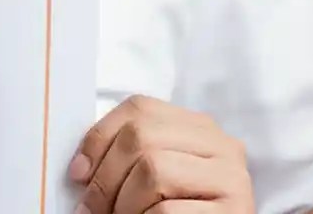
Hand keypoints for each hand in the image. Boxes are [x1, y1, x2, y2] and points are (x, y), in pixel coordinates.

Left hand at [68, 95, 254, 213]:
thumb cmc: (180, 210)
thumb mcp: (158, 175)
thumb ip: (132, 156)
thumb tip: (81, 169)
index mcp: (199, 127)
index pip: (140, 109)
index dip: (99, 138)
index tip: (78, 173)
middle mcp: (221, 145)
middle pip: (141, 137)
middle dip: (105, 178)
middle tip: (91, 208)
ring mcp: (232, 177)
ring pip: (153, 171)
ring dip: (123, 204)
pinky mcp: (234, 210)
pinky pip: (166, 209)